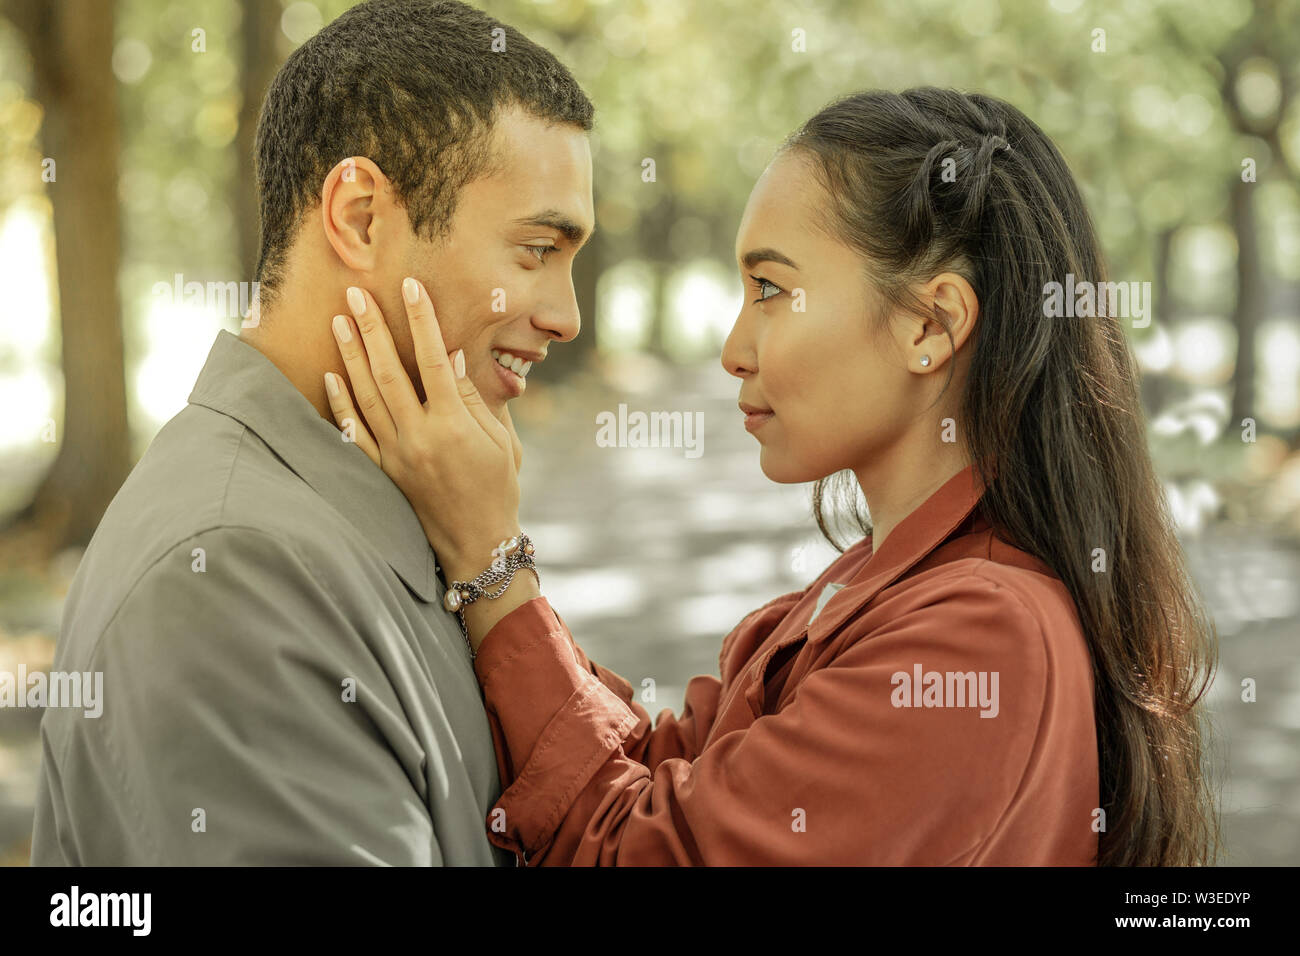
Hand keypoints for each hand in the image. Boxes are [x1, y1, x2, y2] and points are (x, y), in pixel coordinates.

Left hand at [324, 278, 521, 574]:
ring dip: (351, 357)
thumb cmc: (498, 490)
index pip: (432, 359)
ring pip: (365, 397)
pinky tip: (330, 376)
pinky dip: (341, 404)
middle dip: (371, 328)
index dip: (421, 320)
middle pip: (388, 371)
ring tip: (339, 321)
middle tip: (356, 293)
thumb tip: (450, 357)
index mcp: (455, 425)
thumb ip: (475, 399)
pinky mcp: (384, 473)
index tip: (411, 287)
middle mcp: (420, 437)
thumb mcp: (501, 442)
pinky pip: (355, 434)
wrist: (477, 545)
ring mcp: (397, 456)